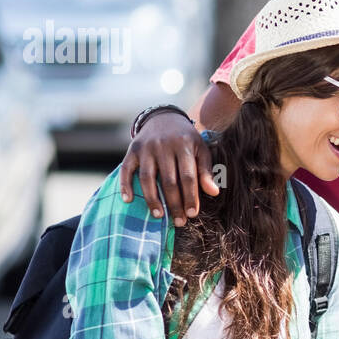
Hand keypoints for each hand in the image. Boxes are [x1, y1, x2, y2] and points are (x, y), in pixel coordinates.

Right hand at [120, 111, 218, 225]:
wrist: (164, 117)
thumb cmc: (186, 139)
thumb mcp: (200, 150)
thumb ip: (206, 171)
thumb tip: (214, 193)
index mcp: (184, 146)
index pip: (188, 176)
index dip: (190, 197)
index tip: (192, 214)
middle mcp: (163, 146)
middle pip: (169, 181)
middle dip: (174, 204)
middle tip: (179, 222)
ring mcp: (146, 148)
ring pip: (147, 178)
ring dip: (152, 199)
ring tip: (159, 216)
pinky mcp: (132, 150)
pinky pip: (126, 169)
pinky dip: (125, 185)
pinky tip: (128, 200)